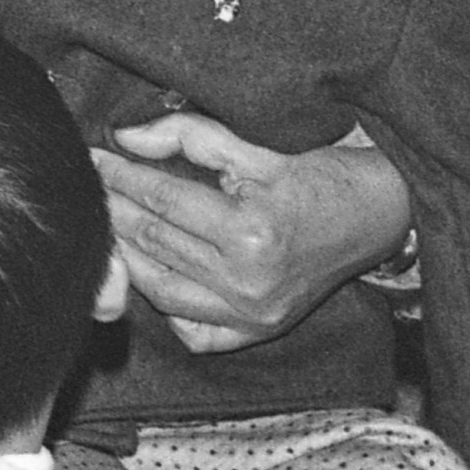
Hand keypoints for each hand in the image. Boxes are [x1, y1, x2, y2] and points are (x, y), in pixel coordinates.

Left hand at [95, 115, 413, 348]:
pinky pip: (195, 333)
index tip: (92, 157)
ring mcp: (254, 316)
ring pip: (163, 292)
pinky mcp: (260, 332)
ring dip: (128, 258)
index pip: (162, 200)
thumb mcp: (259, 145)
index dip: (121, 176)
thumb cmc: (322, 174)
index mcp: (251, 232)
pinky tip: (150, 276)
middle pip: (156, 244)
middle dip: (114, 210)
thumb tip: (125, 138)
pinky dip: (166, 307)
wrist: (381, 214)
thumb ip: (189, 136)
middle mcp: (249, 283)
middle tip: (88, 186)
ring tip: (108, 226)